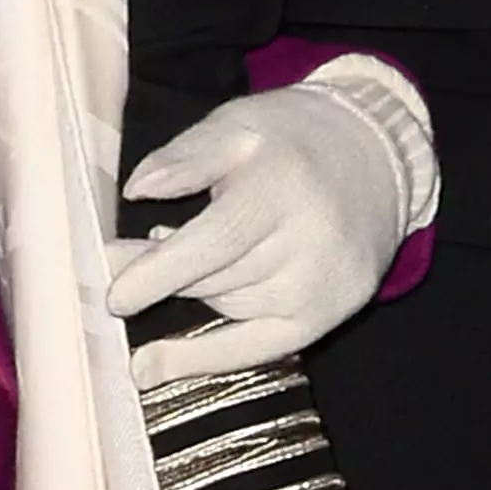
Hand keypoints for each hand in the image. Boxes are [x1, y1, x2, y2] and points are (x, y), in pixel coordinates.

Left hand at [107, 56, 435, 382]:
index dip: (160, 271)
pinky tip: (152, 366)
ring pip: (226, 307)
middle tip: (113, 262)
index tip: (114, 292)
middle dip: (159, 277)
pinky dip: (203, 358)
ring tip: (176, 262)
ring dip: (190, 291)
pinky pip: (256, 349)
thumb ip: (186, 157)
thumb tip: (138, 190)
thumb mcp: (237, 124)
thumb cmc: (293, 138)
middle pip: (213, 279)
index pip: (215, 242)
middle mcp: (310, 243)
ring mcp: (323, 286)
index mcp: (283, 187)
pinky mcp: (329, 315)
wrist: (377, 158)